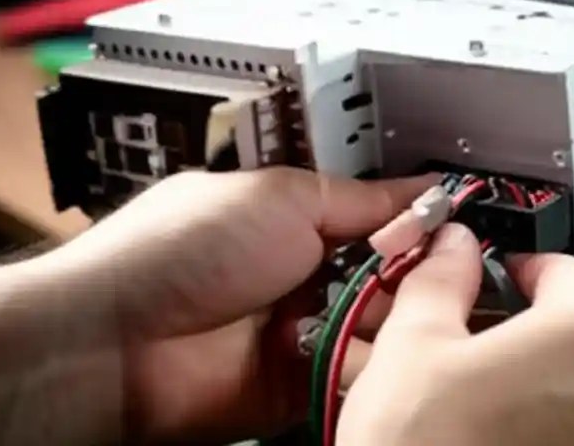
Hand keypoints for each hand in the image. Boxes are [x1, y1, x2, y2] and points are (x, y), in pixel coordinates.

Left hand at [26, 168, 435, 443]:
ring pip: (380, 326)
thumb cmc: (170, 255)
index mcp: (291, 219)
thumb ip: (360, 199)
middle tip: (428, 269)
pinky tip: (367, 348)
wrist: (114, 347)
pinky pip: (357, 374)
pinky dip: (368, 365)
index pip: (377, 218)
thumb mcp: (280, 197)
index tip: (459, 221)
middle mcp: (299, 274)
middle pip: (387, 274)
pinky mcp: (298, 385)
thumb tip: (422, 188)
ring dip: (389, 318)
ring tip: (386, 309)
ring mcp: (299, 331)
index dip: (416, 220)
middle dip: (410, 272)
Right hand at [339, 226, 573, 445]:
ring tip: (456, 369)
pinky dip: (526, 403)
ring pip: (566, 370)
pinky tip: (472, 410)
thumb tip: (453, 246)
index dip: (511, 262)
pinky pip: (565, 415)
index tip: (477, 271)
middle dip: (512, 314)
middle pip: (570, 319)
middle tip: (459, 321)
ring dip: (516, 359)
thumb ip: (443, 275)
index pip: (562, 266)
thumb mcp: (415, 339)